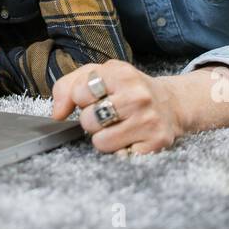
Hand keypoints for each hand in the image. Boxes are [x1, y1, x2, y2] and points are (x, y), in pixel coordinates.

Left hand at [51, 60, 190, 155]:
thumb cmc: (128, 89)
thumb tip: (56, 113)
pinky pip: (119, 156)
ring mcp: (148, 120)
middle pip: (88, 120)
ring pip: (100, 142)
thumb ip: (68, 87)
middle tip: (108, 114)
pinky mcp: (156, 143)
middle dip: (92, 120)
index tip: (95, 97)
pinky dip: (120, 150)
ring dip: (104, 137)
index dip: (81, 99)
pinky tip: (131, 138)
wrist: (171, 104)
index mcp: (121, 73)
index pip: (79, 93)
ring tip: (118, 126)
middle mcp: (137, 95)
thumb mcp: (99, 75)